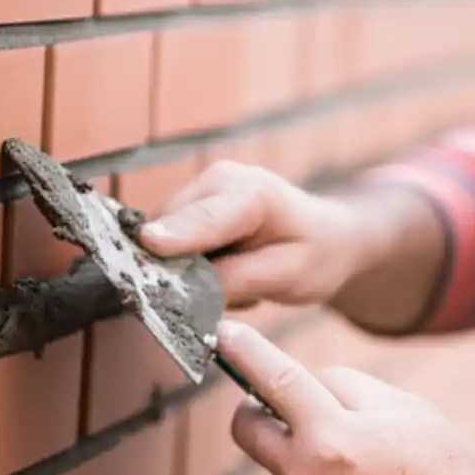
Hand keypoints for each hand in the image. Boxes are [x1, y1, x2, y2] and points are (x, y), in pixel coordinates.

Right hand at [136, 161, 373, 309]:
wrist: (328, 235)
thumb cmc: (315, 256)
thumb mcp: (287, 276)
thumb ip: (236, 280)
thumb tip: (185, 289)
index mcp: (253, 194)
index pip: (205, 219)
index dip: (174, 234)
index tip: (146, 244)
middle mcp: (220, 179)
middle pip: (170, 226)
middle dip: (174, 266)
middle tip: (215, 295)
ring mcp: (202, 186)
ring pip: (163, 233)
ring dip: (180, 266)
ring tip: (229, 279)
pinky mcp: (190, 201)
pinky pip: (168, 236)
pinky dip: (184, 260)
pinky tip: (219, 268)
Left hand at [216, 320, 474, 474]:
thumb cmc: (447, 474)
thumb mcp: (404, 410)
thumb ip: (347, 389)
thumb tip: (310, 385)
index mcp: (332, 437)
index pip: (274, 380)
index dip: (245, 352)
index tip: (224, 335)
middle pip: (248, 429)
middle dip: (256, 408)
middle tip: (281, 402)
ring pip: (280, 466)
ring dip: (301, 452)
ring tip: (360, 462)